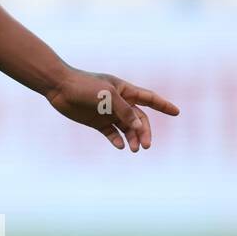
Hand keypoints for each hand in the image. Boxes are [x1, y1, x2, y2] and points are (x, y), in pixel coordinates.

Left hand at [44, 69, 179, 151]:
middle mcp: (119, 102)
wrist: (59, 87)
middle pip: (139, 119)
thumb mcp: (107, 96)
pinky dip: (117, 140)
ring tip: (134, 149)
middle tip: (145, 146)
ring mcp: (108, 113)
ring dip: (133, 138)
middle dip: (145, 132)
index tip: (177, 112)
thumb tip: (138, 125)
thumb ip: (124, 110)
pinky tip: (120, 146)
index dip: (163, 105)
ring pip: (127, 128)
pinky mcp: (96, 122)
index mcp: (125, 91)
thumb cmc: (84, 86)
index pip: (149, 98)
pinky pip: (112, 133)